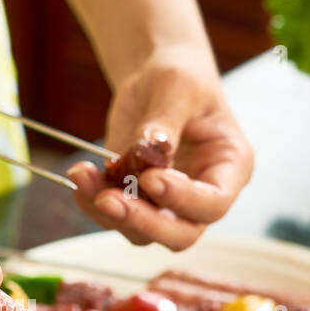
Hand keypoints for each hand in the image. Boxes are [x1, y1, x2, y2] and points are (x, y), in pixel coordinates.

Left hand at [69, 45, 253, 250]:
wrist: (154, 76)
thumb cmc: (180, 77)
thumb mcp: (177, 87)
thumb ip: (165, 121)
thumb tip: (148, 151)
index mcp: (229, 167)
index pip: (213, 203)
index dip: (182, 200)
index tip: (150, 178)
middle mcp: (201, 194)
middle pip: (180, 234)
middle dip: (143, 222)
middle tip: (108, 199)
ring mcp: (167, 203)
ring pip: (142, 232)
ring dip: (109, 212)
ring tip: (82, 175)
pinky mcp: (135, 199)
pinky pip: (115, 216)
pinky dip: (93, 200)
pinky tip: (80, 175)